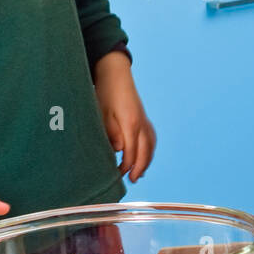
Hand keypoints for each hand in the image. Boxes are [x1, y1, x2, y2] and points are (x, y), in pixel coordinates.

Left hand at [95, 51, 154, 180]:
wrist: (114, 73)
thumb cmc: (105, 92)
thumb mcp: (102, 113)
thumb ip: (111, 132)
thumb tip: (119, 150)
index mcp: (131, 122)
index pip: (132, 151)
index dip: (126, 166)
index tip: (117, 175)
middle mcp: (141, 122)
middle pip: (145, 150)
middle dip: (139, 167)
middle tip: (131, 180)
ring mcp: (144, 119)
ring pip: (151, 145)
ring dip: (147, 160)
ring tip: (139, 173)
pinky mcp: (143, 117)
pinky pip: (151, 137)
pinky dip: (150, 149)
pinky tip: (145, 155)